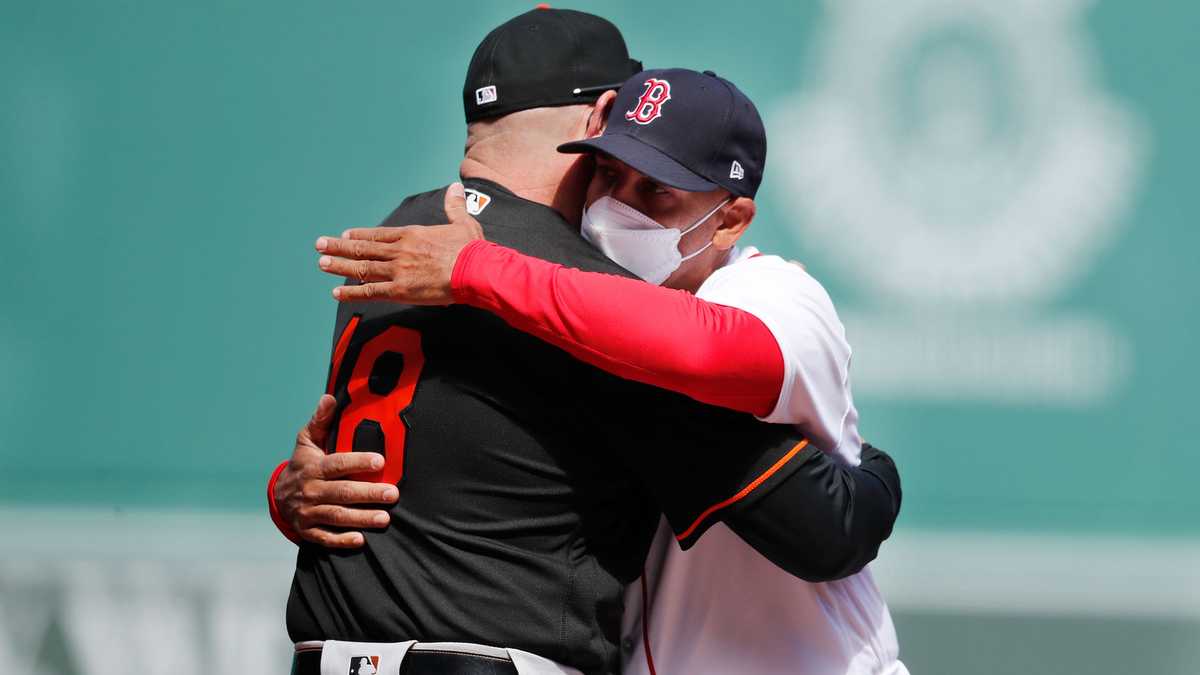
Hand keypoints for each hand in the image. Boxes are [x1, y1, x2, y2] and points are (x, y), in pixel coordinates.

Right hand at [274, 395, 399, 547]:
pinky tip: (361, 539)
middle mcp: (310, 490)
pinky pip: (325, 538)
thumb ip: (320, 421)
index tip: (381, 461)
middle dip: (368, 493)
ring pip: (336, 516)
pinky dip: (342, 540)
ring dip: (361, 518)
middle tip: (393, 494)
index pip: (337, 464)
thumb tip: (330, 397)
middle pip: (342, 493)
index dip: (358, 462)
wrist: (278, 497)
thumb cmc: (302, 464)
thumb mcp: (307, 441)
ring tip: (385, 518)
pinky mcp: (308, 531)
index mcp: (313, 467)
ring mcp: (308, 512)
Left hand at [316, 182, 484, 303]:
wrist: (475, 270)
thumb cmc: (472, 249)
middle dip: (339, 246)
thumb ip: (454, 206)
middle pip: (364, 248)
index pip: (379, 235)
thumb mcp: (463, 223)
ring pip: (362, 267)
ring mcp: (398, 270)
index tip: (346, 235)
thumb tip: (455, 187)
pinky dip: (352, 293)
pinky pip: (370, 291)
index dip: (360, 235)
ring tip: (321, 263)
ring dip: (339, 265)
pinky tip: (337, 294)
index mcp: (412, 235)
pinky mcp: (400, 290)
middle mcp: (399, 251)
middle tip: (320, 245)